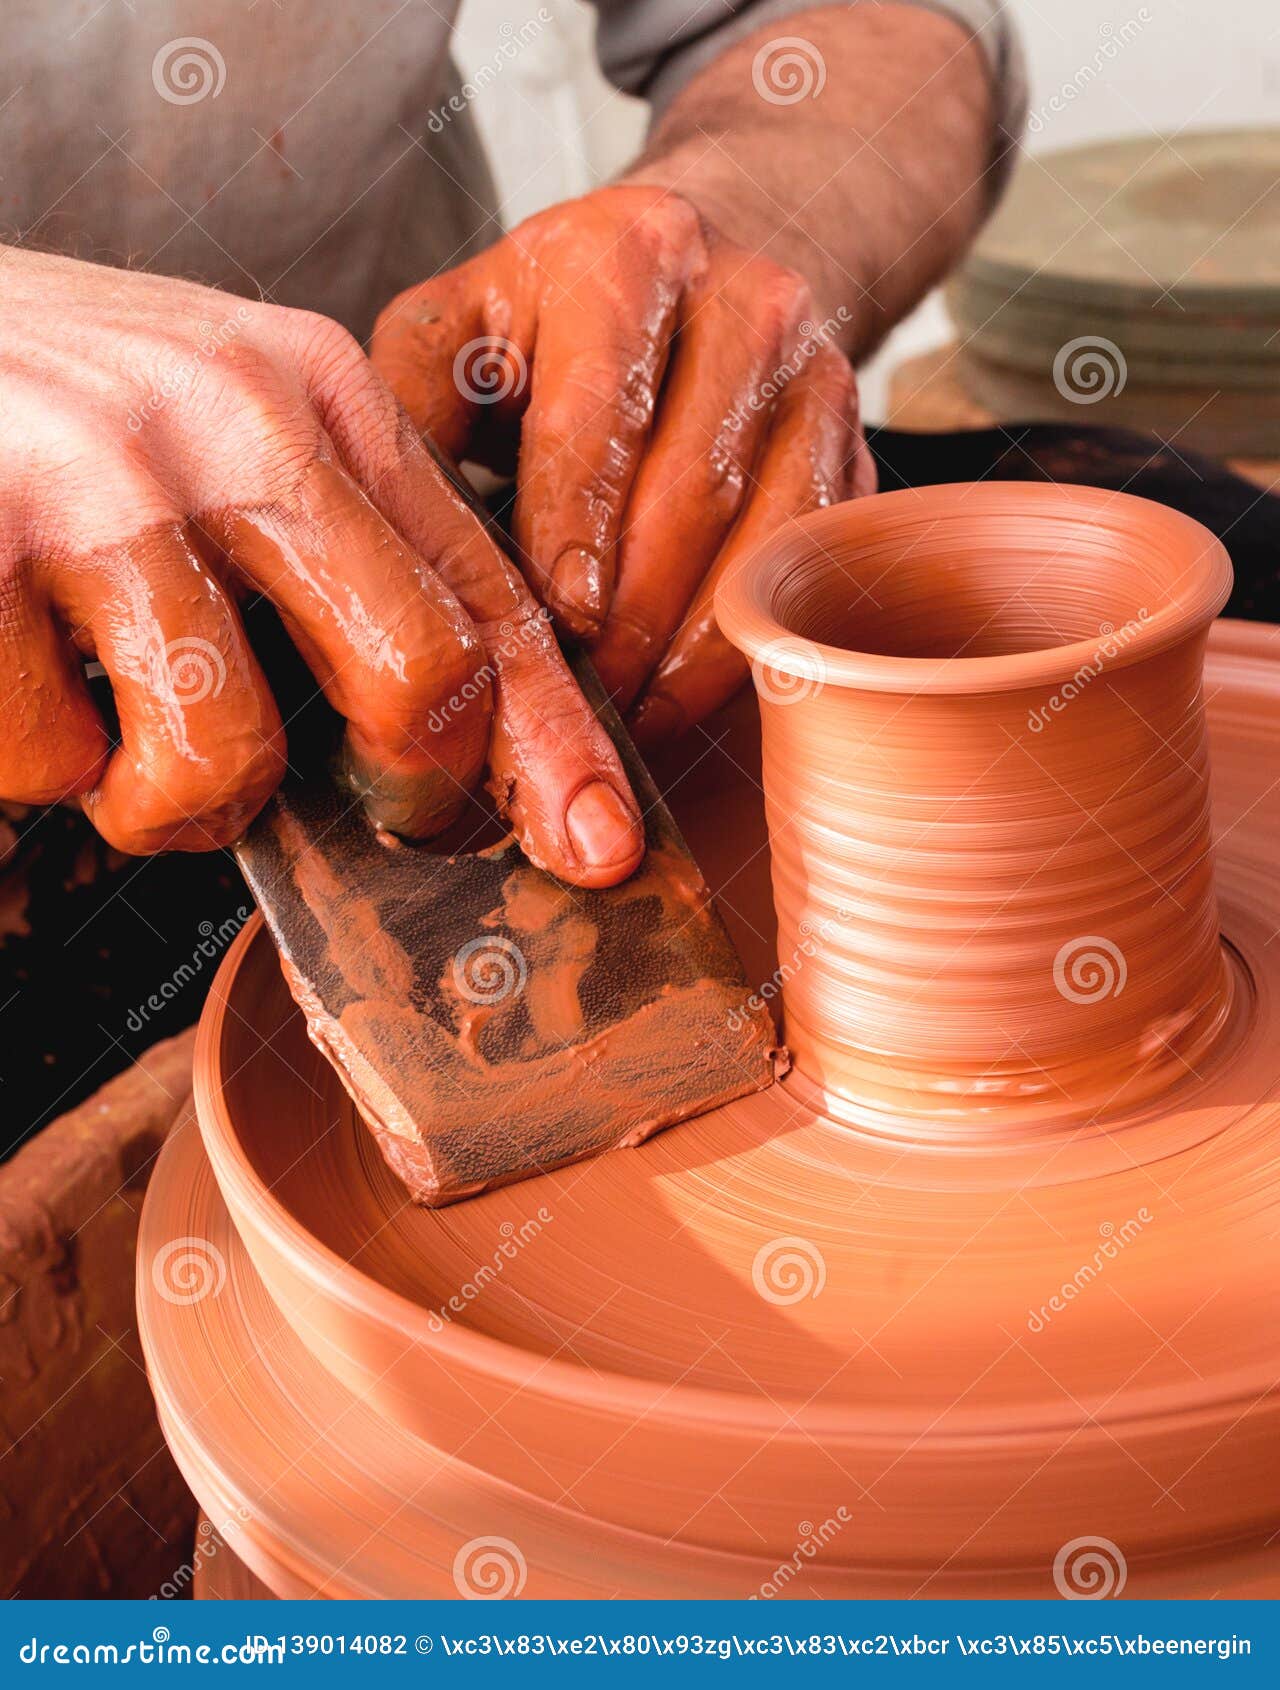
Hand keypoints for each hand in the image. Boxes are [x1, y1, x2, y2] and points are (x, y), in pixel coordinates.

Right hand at [0, 248, 642, 885]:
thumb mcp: (215, 422)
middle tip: (329, 794)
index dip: (555, 739)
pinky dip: (35, 762)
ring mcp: (101, 484)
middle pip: (417, 679)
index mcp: (313, 389)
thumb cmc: (40, 406)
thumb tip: (443, 734)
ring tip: (109, 728)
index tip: (595, 843)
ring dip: (169, 795)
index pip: (488, 589)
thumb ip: (330, 543)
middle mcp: (230, 421)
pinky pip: (60, 763)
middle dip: (393, 787)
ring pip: (228, 758)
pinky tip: (7, 669)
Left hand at [371, 183, 873, 741]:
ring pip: (768, 546)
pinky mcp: (856, 450)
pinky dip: (751, 648)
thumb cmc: (553, 320)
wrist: (698, 273)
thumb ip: (410, 409)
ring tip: (626, 722)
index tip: (555, 632)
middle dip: (627, 622)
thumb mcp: (462, 324)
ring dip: (693, 653)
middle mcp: (746, 303)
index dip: (574, 537)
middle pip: (691, 495)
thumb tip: (377, 531)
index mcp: (627, 255)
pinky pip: (812, 571)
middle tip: (573, 708)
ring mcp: (820, 378)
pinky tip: (685, 694)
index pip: (597, 418)